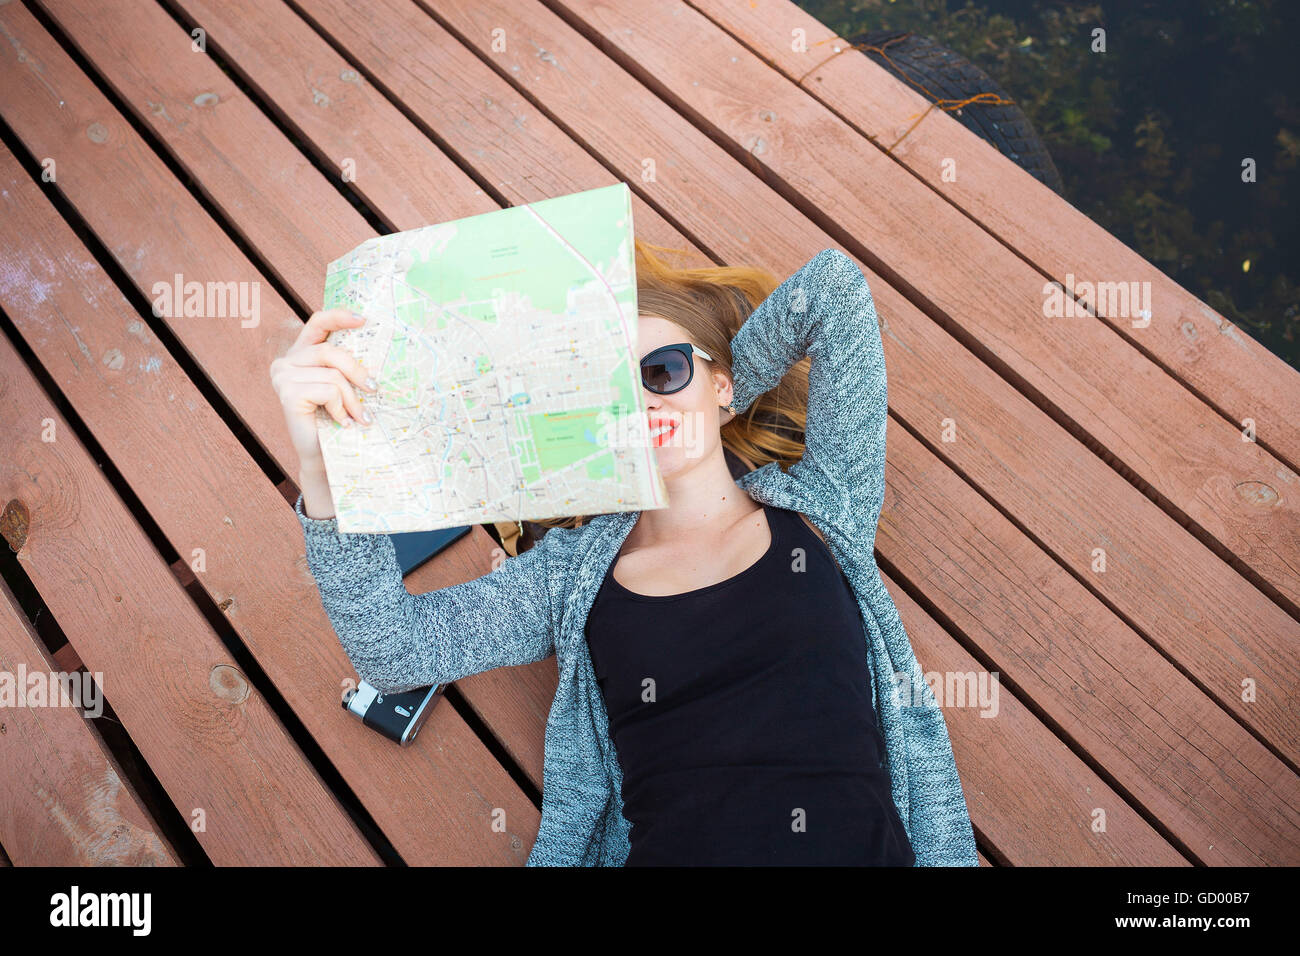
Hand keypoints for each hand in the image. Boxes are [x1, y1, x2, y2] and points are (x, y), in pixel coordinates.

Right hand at [270, 307, 377, 470]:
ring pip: (333, 375)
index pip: (317, 323)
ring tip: (360, 417)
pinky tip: (343, 423)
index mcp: (300, 354)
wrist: (323, 456)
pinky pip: (328, 390)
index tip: (363, 319)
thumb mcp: (343, 386)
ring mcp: (283, 376)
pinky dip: (342, 408)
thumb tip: (375, 348)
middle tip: (374, 389)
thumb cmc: (336, 419)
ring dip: (353, 398)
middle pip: (330, 352)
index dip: (339, 317)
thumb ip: (346, 365)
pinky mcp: (288, 393)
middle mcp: (286, 362)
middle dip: (357, 372)